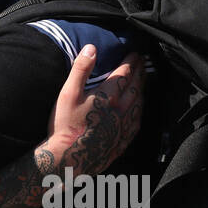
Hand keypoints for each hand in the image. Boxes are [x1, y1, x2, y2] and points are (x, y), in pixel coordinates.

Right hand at [43, 45, 145, 175]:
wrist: (67, 160)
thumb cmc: (64, 126)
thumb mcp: (68, 93)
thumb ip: (81, 69)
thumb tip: (92, 48)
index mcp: (108, 97)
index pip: (124, 74)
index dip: (131, 62)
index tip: (135, 53)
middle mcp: (120, 111)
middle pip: (135, 88)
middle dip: (140, 73)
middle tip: (143, 63)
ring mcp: (122, 128)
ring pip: (138, 105)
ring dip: (142, 91)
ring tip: (142, 83)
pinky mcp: (120, 142)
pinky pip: (136, 124)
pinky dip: (139, 113)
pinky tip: (138, 112)